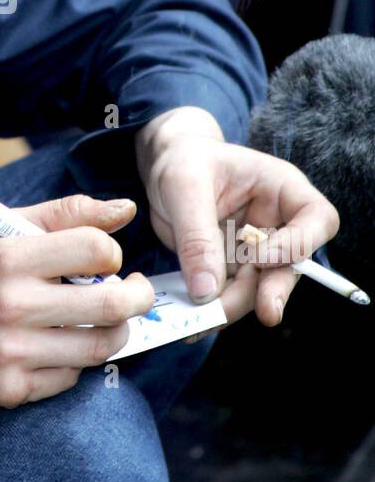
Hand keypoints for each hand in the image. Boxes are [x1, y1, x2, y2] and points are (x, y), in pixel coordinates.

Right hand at [0, 193, 156, 409]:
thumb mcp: (1, 233)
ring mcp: (10, 351)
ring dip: (114, 333)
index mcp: (7, 257)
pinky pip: (72, 377)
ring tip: (105, 320)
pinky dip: (76, 362)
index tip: (107, 260)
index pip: (94, 248)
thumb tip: (126, 209)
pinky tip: (60, 347)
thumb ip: (65, 214)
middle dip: (138, 297)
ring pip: (99, 346)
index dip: (112, 253)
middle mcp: (10, 304)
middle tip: (137, 292)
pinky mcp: (11, 389)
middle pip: (110, 304)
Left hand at [134, 108, 340, 339]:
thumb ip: (197, 235)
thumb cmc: (182, 160)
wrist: (164, 165)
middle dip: (272, 290)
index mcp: (281, 188)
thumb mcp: (184, 185)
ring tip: (203, 321)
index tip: (260, 258)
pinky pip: (230, 294)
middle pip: (290, 265)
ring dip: (234, 306)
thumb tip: (207, 290)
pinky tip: (193, 322)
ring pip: (258, 287)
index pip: (316, 218)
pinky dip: (213, 308)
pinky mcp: (232, 267)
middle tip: (263, 312)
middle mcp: (276, 223)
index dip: (298, 244)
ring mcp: (256, 248)